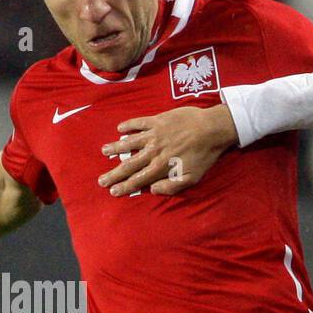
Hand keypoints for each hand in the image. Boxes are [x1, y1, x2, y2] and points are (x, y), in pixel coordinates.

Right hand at [98, 104, 238, 196]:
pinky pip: (139, 122)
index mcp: (161, 166)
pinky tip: (120, 128)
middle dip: (115, 173)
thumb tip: (153, 190)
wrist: (211, 129)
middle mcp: (153, 151)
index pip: (139, 179)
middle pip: (130, 164)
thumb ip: (172, 186)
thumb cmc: (204, 156)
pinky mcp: (157, 120)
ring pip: (130, 142)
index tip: (112, 191)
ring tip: (104, 151)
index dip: (125, 186)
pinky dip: (129, 125)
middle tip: (101, 180)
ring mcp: (154, 135)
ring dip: (116, 148)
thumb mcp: (193, 177)